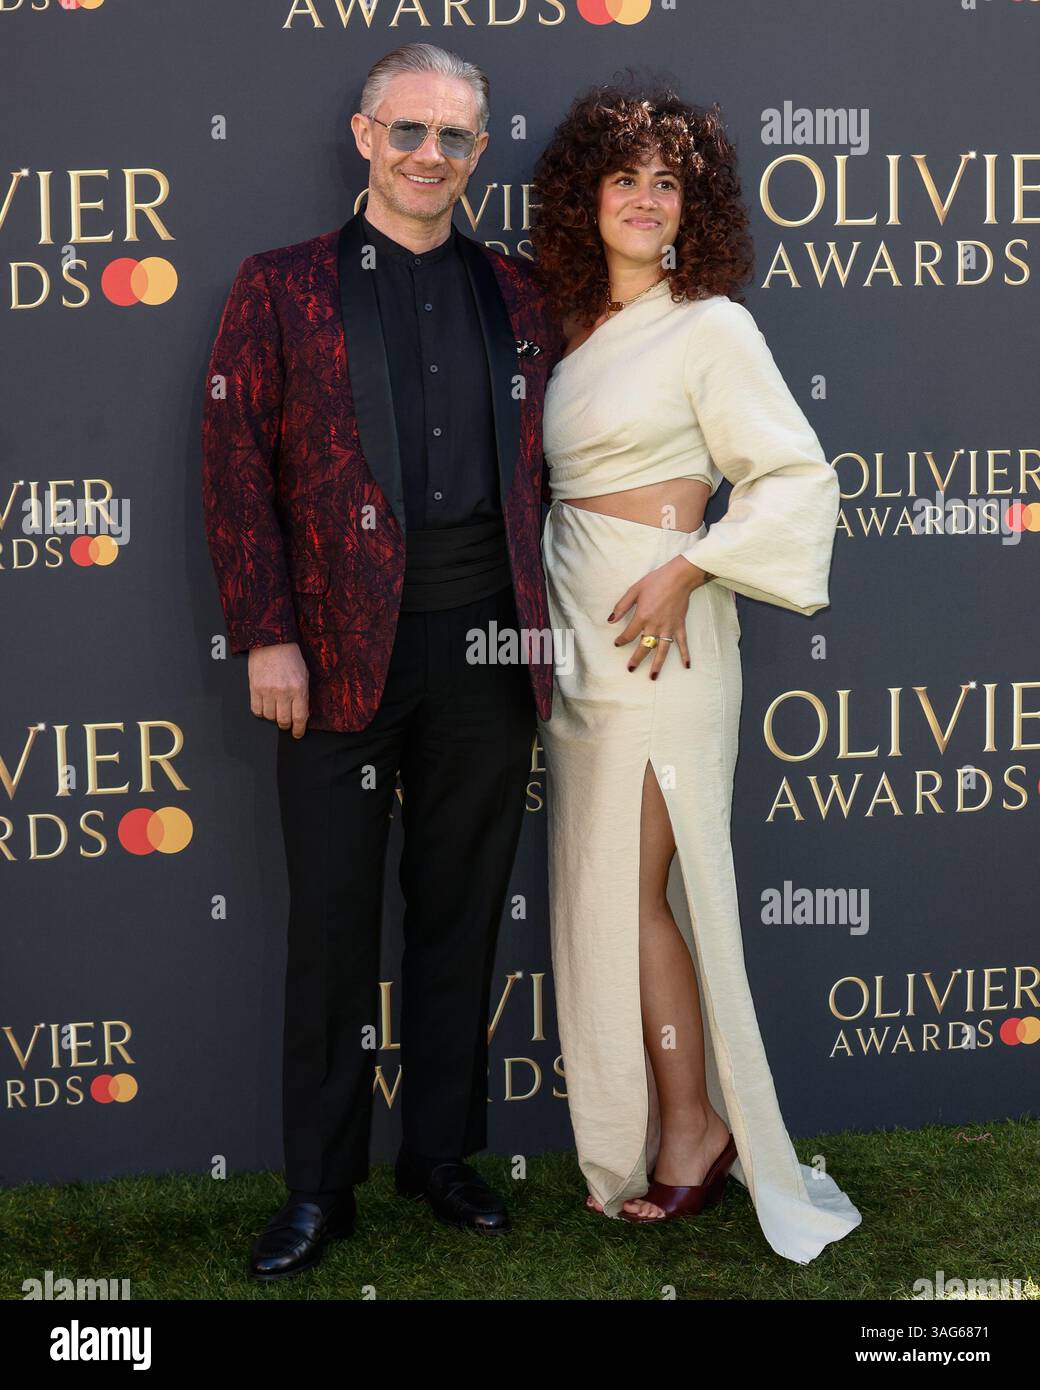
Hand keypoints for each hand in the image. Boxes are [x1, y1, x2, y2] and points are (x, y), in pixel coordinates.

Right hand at [248, 642, 309, 736]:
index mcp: (298, 689)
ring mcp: (267, 691)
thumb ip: (303, 696)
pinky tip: (265, 706)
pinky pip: (256, 710)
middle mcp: (283, 692)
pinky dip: (261, 712)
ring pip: (269, 717)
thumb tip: (301, 715)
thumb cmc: (290, 657)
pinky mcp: (254, 688)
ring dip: (273, 717)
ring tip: (276, 709)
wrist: (271, 642)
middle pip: (283, 720)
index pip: (299, 717)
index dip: (298, 730)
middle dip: (286, 725)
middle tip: (286, 723)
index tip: (297, 734)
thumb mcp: (304, 676)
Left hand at [608, 554, 709, 677]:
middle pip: (644, 647)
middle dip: (636, 659)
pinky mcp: (679, 626)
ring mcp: (669, 628)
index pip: (629, 634)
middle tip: (630, 668)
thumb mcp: (634, 590)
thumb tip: (611, 620)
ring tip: (653, 677)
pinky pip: (682, 643)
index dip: (621, 640)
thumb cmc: (656, 581)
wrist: (679, 577)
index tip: (617, 643)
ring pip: (662, 650)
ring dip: (657, 664)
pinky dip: (685, 654)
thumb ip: (621, 606)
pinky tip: (686, 665)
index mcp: (642, 616)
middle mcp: (655, 625)